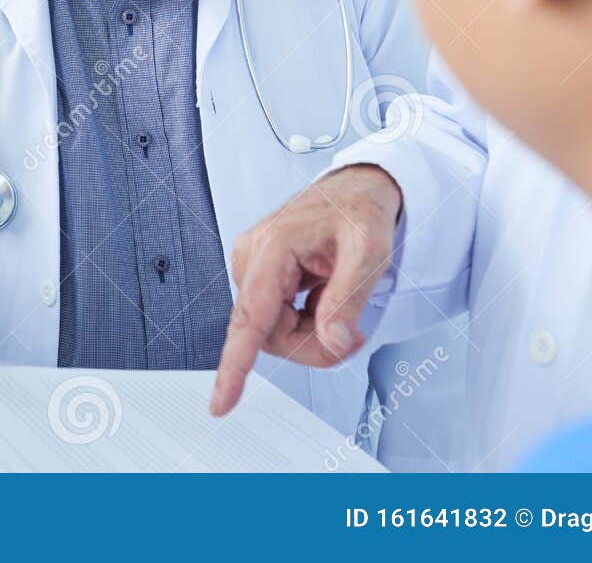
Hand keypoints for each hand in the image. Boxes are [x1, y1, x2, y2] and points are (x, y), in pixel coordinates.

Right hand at [210, 164, 401, 416]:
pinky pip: (276, 322)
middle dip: (313, 343)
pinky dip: (307, 322)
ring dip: (311, 331)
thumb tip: (332, 341)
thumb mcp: (370, 251)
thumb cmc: (359, 210)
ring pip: (273, 333)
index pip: (251, 316)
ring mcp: (252, 267)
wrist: (355, 189)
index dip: (235, 364)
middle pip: (270, 336)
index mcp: (273, 246)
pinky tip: (323, 298)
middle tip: (351, 330)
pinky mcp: (258, 277)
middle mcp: (251, 257)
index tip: (221, 402)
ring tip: (338, 302)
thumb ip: (348, 299)